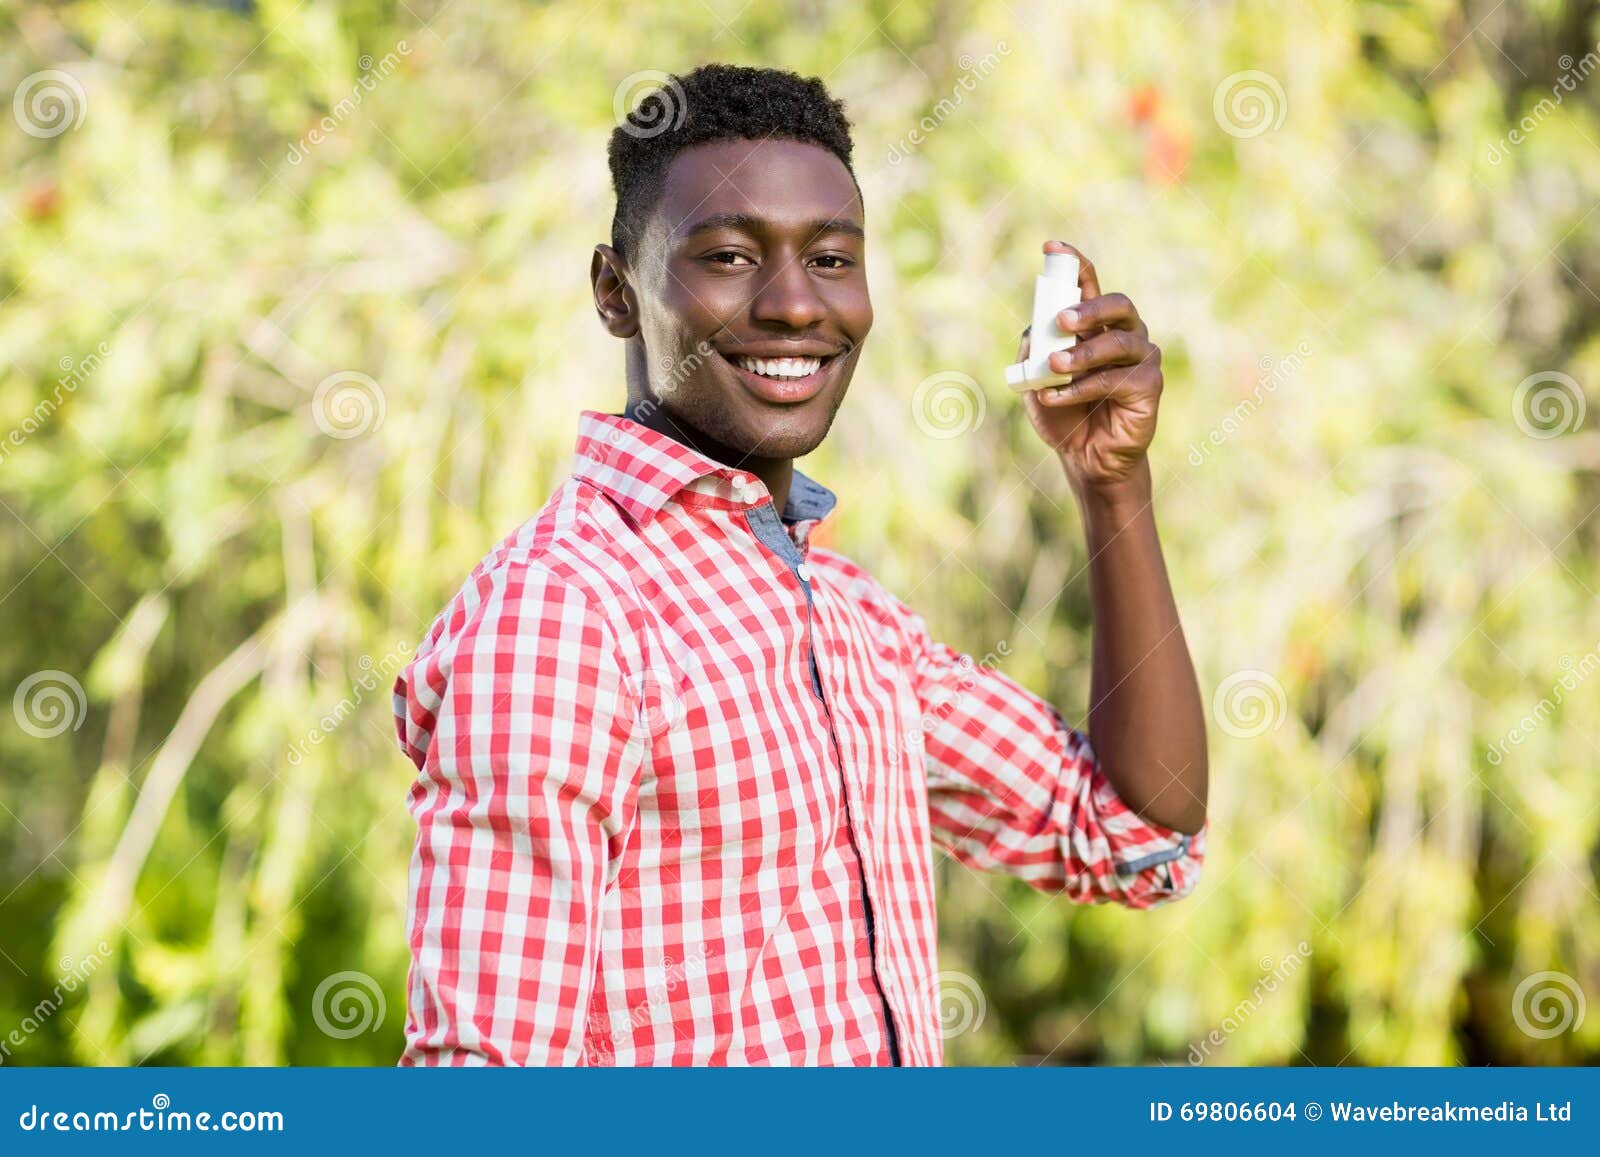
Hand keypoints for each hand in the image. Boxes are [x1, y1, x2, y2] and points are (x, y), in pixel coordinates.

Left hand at [1016, 242, 1163, 497]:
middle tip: (1062, 320)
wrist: (1084, 457)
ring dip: (1081, 355)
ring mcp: (1141, 358)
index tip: (1052, 248)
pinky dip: (1081, 387)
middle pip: (1117, 305)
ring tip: (1054, 367)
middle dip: (1090, 308)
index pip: (1089, 284)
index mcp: (1096, 325)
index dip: (1074, 263)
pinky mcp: (1149, 386)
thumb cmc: (1063, 413)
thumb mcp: (1035, 379)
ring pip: (1117, 343)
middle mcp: (1124, 334)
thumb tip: (1036, 331)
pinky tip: (1057, 396)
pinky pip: (1115, 379)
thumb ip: (1034, 350)